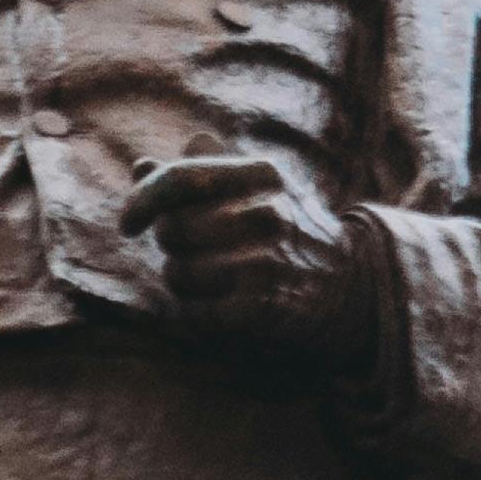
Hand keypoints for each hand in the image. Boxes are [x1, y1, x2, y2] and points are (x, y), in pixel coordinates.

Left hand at [122, 152, 375, 366]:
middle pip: (173, 229)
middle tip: (197, 253)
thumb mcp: (261, 187)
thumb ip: (203, 172)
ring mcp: (266, 261)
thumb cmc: (290, 230)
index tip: (129, 222)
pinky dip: (195, 312)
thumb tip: (141, 166)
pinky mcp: (262, 307)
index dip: (143, 199)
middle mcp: (266, 213)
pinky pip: (193, 311)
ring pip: (178, 272)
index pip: (180, 178)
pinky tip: (218, 306)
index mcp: (262, 174)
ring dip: (183, 281)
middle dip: (172, 245)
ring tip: (214, 279)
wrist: (351, 286)